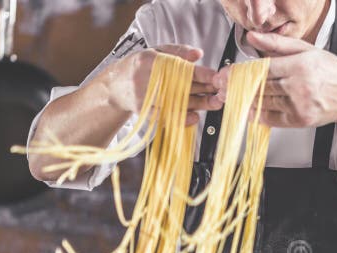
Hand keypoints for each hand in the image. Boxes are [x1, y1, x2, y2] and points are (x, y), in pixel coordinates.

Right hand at [99, 45, 221, 125]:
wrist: (115, 86)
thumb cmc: (139, 67)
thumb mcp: (155, 51)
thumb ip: (177, 51)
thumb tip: (198, 54)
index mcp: (149, 60)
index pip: (180, 67)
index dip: (201, 73)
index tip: (216, 77)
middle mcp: (145, 79)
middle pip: (181, 86)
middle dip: (204, 89)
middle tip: (221, 92)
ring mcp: (143, 97)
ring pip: (176, 102)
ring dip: (198, 104)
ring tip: (214, 103)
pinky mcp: (143, 111)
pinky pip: (165, 117)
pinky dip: (182, 118)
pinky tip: (195, 116)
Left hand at [212, 32, 336, 127]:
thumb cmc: (329, 71)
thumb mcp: (306, 50)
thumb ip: (277, 44)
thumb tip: (251, 37)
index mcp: (299, 66)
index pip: (262, 69)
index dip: (240, 72)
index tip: (225, 74)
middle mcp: (299, 87)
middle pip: (260, 87)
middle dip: (237, 87)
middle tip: (220, 86)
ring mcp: (299, 106)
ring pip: (264, 103)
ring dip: (244, 101)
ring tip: (229, 97)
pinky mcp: (299, 121)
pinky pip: (272, 118)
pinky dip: (257, 114)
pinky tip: (248, 109)